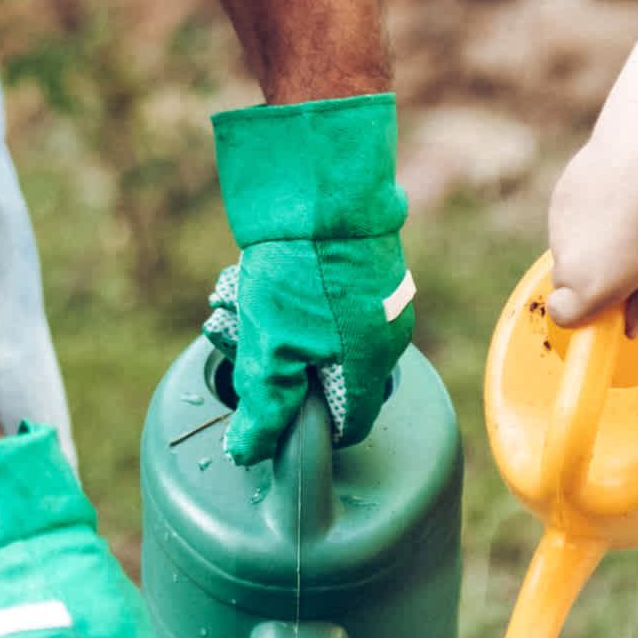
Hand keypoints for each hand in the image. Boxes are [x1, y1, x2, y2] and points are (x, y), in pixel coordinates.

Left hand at [200, 93, 414, 461]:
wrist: (320, 186)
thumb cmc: (299, 270)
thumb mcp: (270, 348)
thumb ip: (263, 407)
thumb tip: (248, 451)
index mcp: (372, 365)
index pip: (349, 425)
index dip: (309, 429)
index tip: (275, 415)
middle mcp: (389, 335)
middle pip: (336, 379)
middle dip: (289, 373)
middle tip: (250, 350)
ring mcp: (385, 297)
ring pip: (330, 338)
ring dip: (289, 334)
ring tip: (248, 307)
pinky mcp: (372, 266)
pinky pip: (334, 303)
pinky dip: (301, 302)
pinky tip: (268, 280)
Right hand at [539, 130, 637, 333]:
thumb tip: (630, 330)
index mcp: (590, 289)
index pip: (563, 317)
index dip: (581, 313)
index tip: (604, 302)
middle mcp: (565, 264)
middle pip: (566, 283)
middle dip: (587, 278)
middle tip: (625, 258)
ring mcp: (558, 230)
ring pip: (567, 249)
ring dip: (587, 245)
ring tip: (625, 222)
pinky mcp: (558, 200)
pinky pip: (567, 221)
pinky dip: (584, 218)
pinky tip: (613, 199)